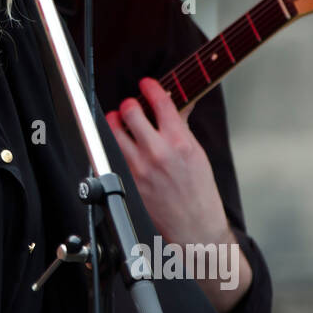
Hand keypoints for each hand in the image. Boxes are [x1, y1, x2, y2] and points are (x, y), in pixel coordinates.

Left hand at [106, 78, 229, 248]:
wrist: (194, 227)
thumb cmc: (199, 192)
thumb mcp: (198, 154)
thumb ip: (182, 127)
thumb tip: (175, 103)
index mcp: (180, 143)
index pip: (160, 101)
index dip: (150, 87)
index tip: (147, 84)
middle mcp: (158, 152)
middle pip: (130, 110)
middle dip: (130, 104)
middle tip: (132, 106)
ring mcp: (139, 167)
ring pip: (114, 129)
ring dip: (116, 121)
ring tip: (121, 122)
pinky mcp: (127, 180)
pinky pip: (113, 152)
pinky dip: (115, 144)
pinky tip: (122, 145)